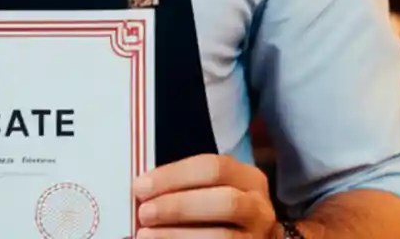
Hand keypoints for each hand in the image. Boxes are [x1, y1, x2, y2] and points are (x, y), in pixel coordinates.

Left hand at [132, 154, 277, 238]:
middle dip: (179, 206)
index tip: (141, 186)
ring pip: (223, 236)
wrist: (240, 238)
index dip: (173, 176)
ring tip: (145, 234)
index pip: (213, 167)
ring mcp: (258, 237)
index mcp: (247, 178)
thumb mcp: (206, 191)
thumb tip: (141, 189)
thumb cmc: (213, 212)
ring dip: (178, 235)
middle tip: (144, 212)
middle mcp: (259, 208)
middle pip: (224, 201)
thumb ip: (181, 187)